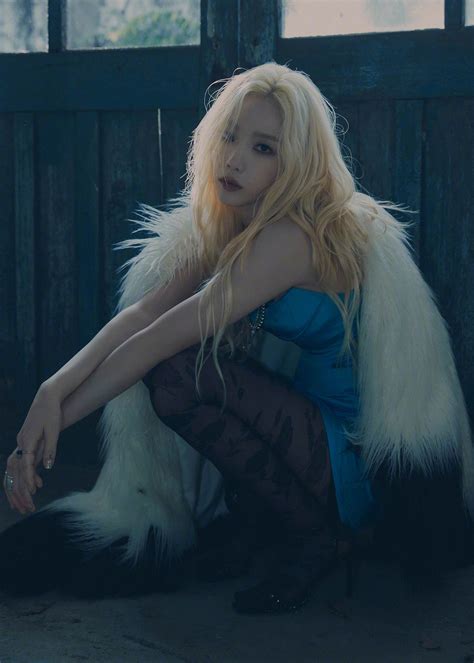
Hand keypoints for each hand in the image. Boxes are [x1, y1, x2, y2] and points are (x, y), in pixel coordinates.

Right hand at [3, 384, 62, 514]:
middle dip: (21, 489)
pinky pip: (21, 463)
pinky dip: (26, 475)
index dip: (29, 479)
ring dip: (21, 485)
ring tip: (29, 501)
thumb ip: (50, 449)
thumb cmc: (51, 412)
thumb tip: (47, 467)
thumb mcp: (54, 430)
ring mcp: (21, 442)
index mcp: (27, 440)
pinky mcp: (25, 441)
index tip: (32, 492)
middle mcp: (21, 442)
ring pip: (16, 468)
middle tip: (28, 507)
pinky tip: (37, 483)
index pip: (26, 464)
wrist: (47, 396)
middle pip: (17, 470)